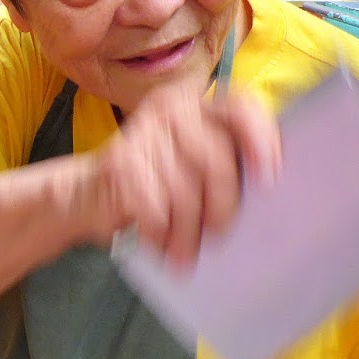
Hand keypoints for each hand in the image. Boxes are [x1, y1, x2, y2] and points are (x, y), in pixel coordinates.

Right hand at [70, 82, 280, 266]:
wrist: (88, 194)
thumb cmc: (154, 183)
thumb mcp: (193, 164)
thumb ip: (228, 160)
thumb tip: (270, 190)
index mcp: (197, 103)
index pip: (241, 107)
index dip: (261, 140)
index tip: (268, 180)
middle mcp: (171, 107)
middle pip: (217, 160)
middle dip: (222, 207)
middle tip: (218, 235)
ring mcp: (143, 130)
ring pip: (185, 191)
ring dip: (187, 233)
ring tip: (184, 254)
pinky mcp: (120, 161)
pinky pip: (156, 207)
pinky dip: (160, 233)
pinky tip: (158, 243)